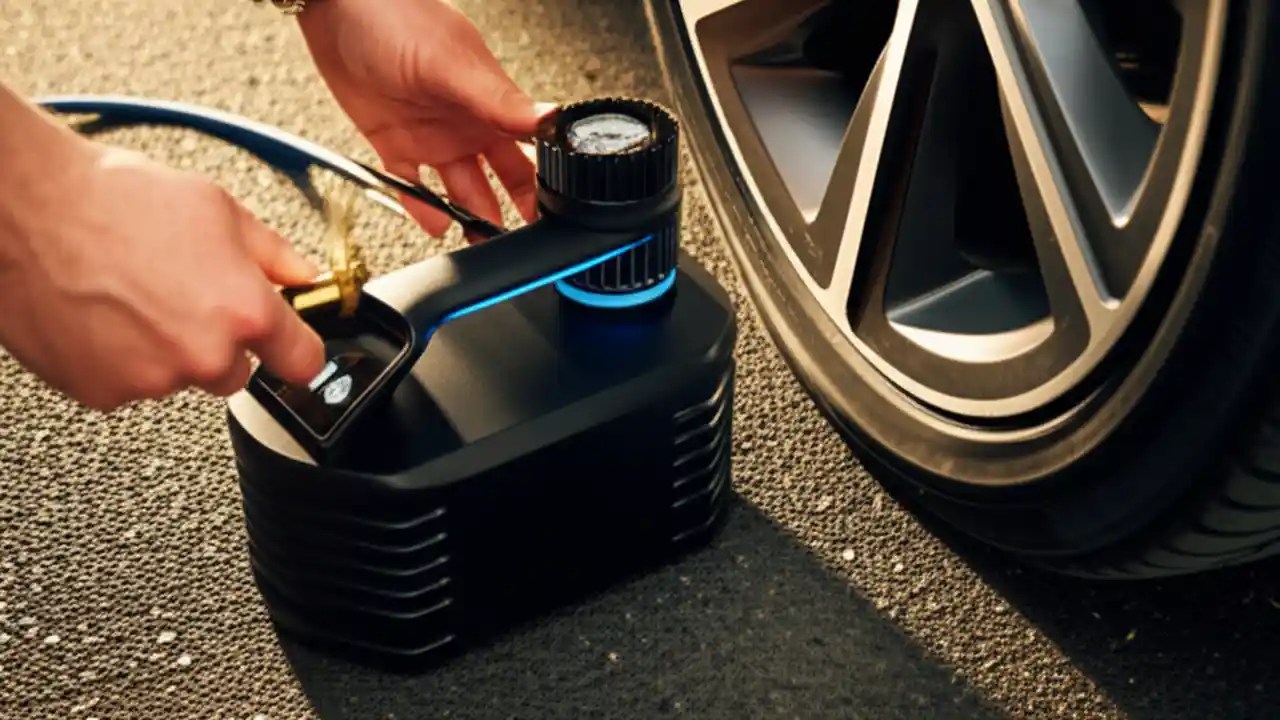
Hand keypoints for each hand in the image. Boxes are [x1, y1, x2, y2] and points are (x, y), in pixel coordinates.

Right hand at [0, 136, 325, 411]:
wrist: (21, 210)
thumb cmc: (112, 200)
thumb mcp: (217, 208)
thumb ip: (273, 253)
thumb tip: (302, 276)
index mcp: (244, 311)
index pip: (302, 361)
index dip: (295, 346)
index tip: (288, 342)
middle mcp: (202, 354)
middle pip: (235, 372)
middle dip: (219, 340)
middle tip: (182, 295)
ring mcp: (150, 379)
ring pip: (178, 376)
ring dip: (166, 348)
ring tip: (132, 294)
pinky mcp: (101, 393)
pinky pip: (129, 383)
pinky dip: (121, 358)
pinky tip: (103, 314)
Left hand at [296, 0, 551, 240]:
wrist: (335, 7)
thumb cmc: (397, 16)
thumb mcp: (452, 63)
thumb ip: (498, 99)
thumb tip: (549, 118)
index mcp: (491, 103)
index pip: (529, 151)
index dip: (542, 185)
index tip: (551, 215)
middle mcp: (468, 123)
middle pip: (501, 179)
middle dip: (512, 211)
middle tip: (518, 242)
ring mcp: (433, 136)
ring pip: (461, 190)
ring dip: (470, 217)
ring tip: (477, 244)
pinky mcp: (395, 145)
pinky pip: (414, 187)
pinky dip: (423, 209)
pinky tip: (434, 224)